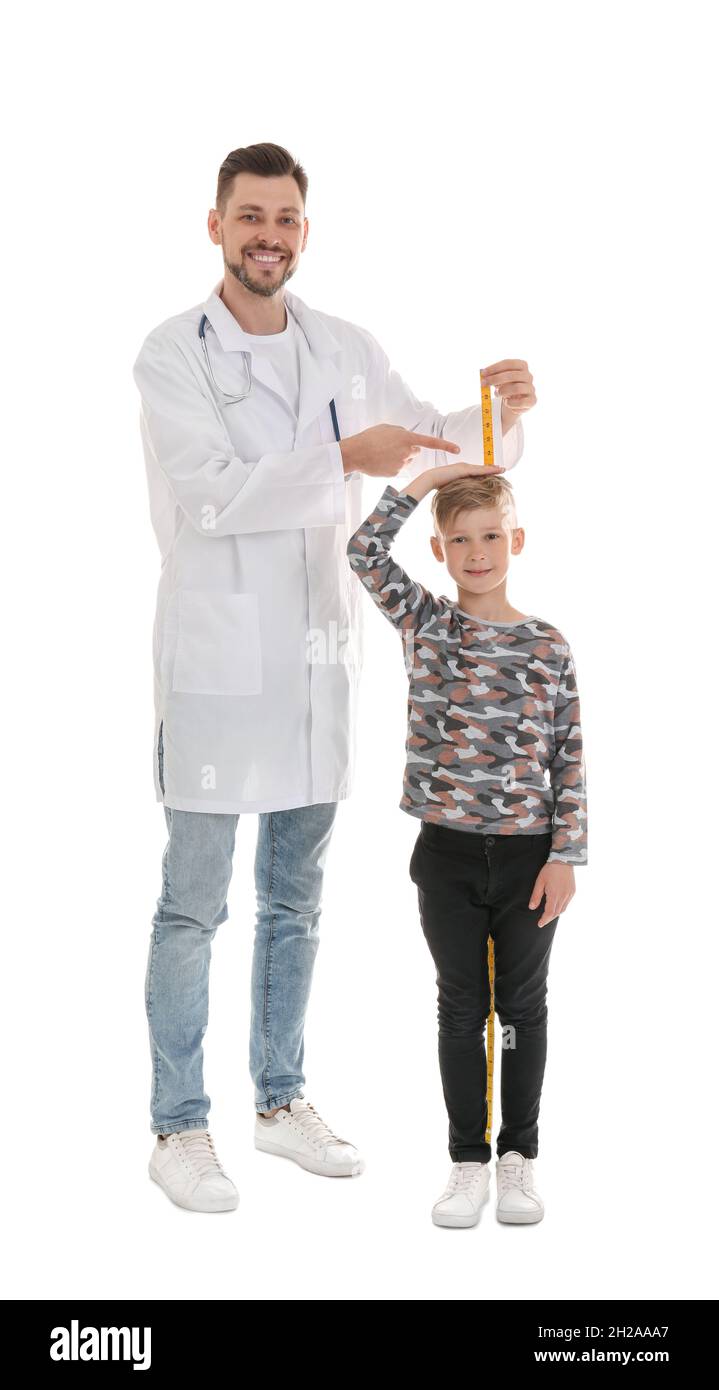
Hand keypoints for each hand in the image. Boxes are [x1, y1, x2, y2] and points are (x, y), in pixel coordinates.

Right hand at [339, 424, 460, 478]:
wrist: (356, 453)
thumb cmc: (370, 438)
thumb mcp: (388, 428)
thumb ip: (402, 432)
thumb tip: (409, 440)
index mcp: (407, 438)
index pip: (431, 442)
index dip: (446, 445)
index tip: (458, 449)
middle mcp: (407, 452)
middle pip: (415, 451)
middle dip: (408, 449)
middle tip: (391, 446)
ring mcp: (402, 464)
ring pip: (406, 460)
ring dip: (399, 457)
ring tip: (382, 453)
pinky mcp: (395, 473)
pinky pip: (398, 468)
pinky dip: (391, 465)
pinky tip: (380, 461)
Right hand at [400, 459, 504, 502]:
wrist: (430, 479)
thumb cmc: (438, 485)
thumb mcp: (451, 488)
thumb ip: (457, 491)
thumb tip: (459, 500)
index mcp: (462, 472)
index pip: (477, 472)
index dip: (486, 472)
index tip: (495, 473)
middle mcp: (464, 467)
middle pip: (481, 468)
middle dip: (492, 468)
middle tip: (503, 469)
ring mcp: (464, 467)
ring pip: (482, 468)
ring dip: (493, 468)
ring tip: (503, 469)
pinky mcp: (464, 469)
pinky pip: (479, 470)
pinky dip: (488, 469)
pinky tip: (496, 469)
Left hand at [481, 360, 536, 421]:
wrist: (514, 403)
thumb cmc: (505, 387)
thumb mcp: (498, 380)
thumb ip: (492, 376)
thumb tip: (483, 375)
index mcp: (522, 366)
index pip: (509, 363)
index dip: (495, 368)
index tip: (483, 373)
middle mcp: (528, 376)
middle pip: (513, 375)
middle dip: (496, 379)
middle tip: (484, 383)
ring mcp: (531, 388)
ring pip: (517, 388)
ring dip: (503, 391)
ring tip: (497, 394)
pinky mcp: (532, 400)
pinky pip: (521, 402)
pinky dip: (511, 403)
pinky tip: (506, 403)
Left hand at [528, 861, 574, 927]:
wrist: (564, 859)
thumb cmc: (550, 870)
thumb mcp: (540, 882)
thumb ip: (536, 896)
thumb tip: (532, 907)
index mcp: (554, 895)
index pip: (549, 913)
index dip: (544, 920)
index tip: (539, 924)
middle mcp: (563, 897)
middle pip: (556, 913)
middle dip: (549, 918)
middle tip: (543, 921)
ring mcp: (569, 894)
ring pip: (563, 909)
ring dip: (555, 914)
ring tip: (548, 915)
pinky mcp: (573, 891)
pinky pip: (567, 904)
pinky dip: (561, 908)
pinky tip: (557, 906)